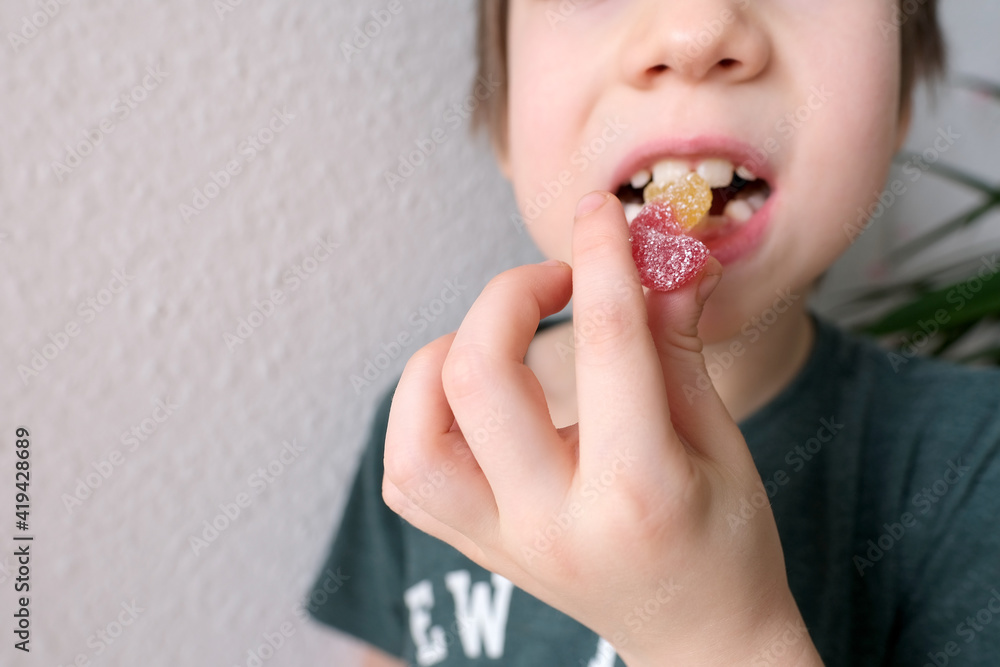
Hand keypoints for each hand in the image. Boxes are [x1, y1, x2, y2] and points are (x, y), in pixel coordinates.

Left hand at [382, 192, 822, 665]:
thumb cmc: (726, 544)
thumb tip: (659, 256)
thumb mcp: (722, 440)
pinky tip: (472, 394)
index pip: (605, 346)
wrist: (698, 640)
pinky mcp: (475, 546)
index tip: (602, 214)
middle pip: (478, 380)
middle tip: (557, 281)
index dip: (603, 259)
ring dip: (447, 357)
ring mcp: (501, 542)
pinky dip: (422, 411)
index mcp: (636, 493)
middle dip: (508, 297)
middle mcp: (550, 522)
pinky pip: (408, 472)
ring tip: (502, 341)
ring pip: (415, 432)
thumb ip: (677, 345)